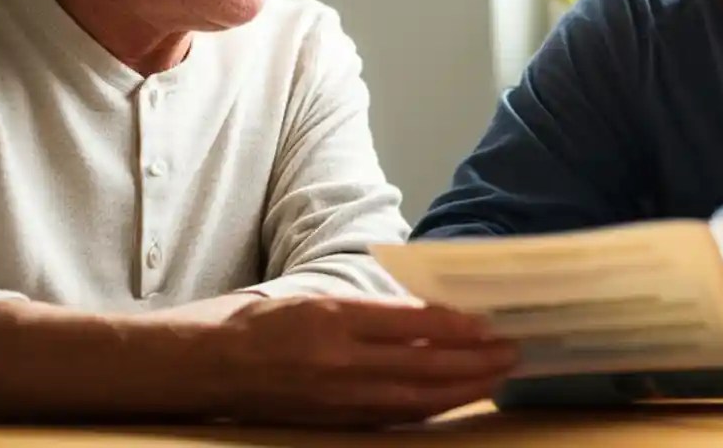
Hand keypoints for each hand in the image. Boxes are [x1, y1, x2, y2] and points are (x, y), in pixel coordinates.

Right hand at [212, 297, 517, 425]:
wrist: (209, 368)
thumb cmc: (263, 325)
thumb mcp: (319, 300)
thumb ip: (375, 311)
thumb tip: (432, 317)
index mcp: (335, 319)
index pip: (411, 325)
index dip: (457, 327)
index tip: (491, 324)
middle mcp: (339, 362)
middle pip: (424, 367)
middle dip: (475, 363)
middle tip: (513, 352)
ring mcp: (338, 398)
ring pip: (416, 399)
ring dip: (463, 389)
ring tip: (498, 376)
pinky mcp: (336, 421)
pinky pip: (395, 417)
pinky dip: (431, 408)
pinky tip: (456, 400)